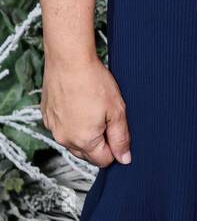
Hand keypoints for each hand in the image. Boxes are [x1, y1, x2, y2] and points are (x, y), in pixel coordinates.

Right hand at [41, 53, 130, 167]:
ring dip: (85, 132)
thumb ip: (121, 138)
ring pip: (74, 141)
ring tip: (92, 108)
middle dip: (99, 141)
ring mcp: (53, 128)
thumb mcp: (116, 111)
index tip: (117, 130)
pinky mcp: (47, 116)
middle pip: (87, 153)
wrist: (69, 60)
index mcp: (84, 141)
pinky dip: (72, 121)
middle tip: (106, 117)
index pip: (103, 160)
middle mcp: (64, 139)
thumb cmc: (93, 82)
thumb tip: (124, 159)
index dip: (114, 148)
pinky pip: (63, 127)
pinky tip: (79, 104)